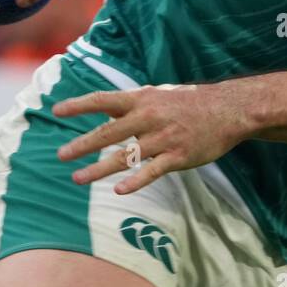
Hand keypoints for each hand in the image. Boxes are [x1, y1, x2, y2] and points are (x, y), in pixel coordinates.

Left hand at [53, 81, 257, 194]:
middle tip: (60, 155)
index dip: (79, 105)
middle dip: (82, 145)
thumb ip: (131, 105)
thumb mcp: (158, 95)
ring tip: (78, 178)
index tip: (57, 110)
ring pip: (125, 156)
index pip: (103, 100)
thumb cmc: (189, 102)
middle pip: (108, 133)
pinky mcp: (178, 156)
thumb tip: (103, 113)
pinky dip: (135, 181)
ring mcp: (163, 138)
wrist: (229, 109)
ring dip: (99, 169)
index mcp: (142, 99)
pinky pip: (152, 171)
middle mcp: (149, 117)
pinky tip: (118, 191)